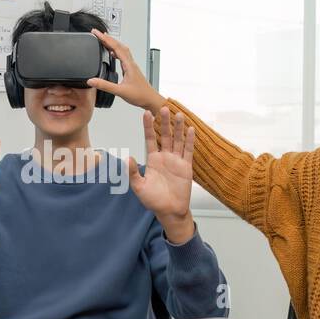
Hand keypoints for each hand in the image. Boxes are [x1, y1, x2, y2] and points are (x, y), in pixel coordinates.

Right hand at [86, 29, 166, 112]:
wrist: (151, 100)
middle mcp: (131, 63)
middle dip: (107, 38)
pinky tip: (113, 54)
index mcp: (128, 65)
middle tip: (98, 34)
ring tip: (103, 40)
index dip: (105, 39)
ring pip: (122, 50)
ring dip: (112, 43)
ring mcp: (131, 66)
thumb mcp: (120, 91)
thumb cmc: (140, 95)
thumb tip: (92, 81)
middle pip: (119, 45)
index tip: (97, 33)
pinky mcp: (131, 70)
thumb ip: (105, 85)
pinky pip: (123, 56)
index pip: (115, 47)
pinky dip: (116, 52)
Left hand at [128, 107, 195, 241]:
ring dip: (178, 128)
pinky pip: (188, 151)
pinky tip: (190, 129)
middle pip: (165, 135)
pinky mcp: (187, 167)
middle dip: (164, 122)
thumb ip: (134, 173)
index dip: (148, 126)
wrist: (170, 211)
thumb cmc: (154, 201)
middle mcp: (165, 157)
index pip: (150, 139)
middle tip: (164, 107)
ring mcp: (176, 161)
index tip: (146, 113)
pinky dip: (190, 140)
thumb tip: (128, 159)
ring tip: (178, 114)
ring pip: (177, 140)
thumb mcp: (140, 187)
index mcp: (153, 160)